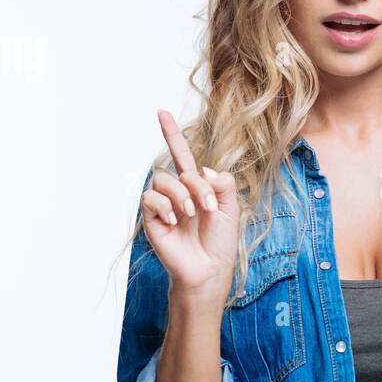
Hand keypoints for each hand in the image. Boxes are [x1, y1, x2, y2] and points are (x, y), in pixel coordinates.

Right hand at [141, 109, 241, 294]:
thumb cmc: (220, 242)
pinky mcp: (151, 219)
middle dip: (196, 185)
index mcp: (197, 186)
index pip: (182, 155)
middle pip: (178, 169)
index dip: (172, 134)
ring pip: (162, 180)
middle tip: (208, 207)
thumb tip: (203, 169)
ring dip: (180, 194)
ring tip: (191, 214)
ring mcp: (163, 205)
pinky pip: (150, 198)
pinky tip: (174, 220)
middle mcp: (177, 192)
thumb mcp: (232, 209)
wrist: (209, 269)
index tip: (161, 112)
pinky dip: (164, 205)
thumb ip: (223, 183)